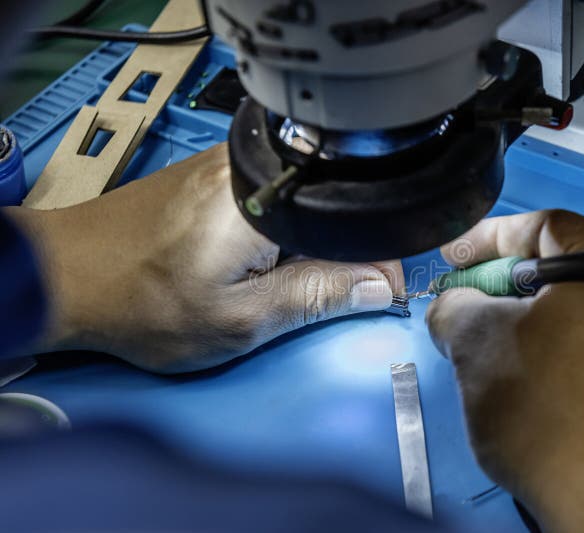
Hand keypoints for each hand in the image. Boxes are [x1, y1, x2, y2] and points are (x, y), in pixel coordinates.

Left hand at [6, 143, 403, 372]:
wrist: (66, 275)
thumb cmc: (140, 303)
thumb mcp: (240, 318)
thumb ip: (316, 298)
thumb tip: (378, 286)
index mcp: (261, 199)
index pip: (354, 224)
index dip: (376, 264)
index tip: (377, 295)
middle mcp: (247, 166)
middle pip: (330, 210)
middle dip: (336, 258)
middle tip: (305, 300)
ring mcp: (226, 164)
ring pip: (302, 206)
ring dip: (302, 248)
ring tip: (263, 283)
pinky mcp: (211, 173)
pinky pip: (270, 202)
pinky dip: (275, 236)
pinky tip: (245, 263)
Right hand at [426, 211, 583, 532]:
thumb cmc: (546, 405)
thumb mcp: (477, 341)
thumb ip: (456, 304)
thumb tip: (456, 306)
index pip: (546, 226)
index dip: (487, 238)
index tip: (452, 260)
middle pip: (566, 272)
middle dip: (505, 286)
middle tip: (466, 306)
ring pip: (581, 314)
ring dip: (529, 323)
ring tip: (489, 349)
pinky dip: (558, 353)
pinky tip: (528, 380)